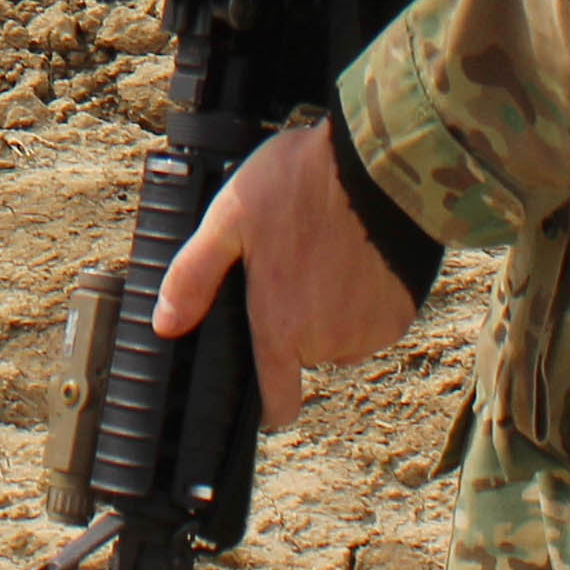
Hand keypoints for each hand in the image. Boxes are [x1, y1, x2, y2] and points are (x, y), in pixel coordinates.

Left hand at [149, 121, 423, 427]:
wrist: (381, 163)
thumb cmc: (302, 186)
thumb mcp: (229, 220)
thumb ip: (194, 277)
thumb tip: (166, 325)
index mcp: (283, 328)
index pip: (278, 403)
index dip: (268, 405)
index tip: (264, 393)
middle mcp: (331, 342)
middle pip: (307, 353)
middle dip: (297, 322)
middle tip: (290, 266)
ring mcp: (372, 328)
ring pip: (342, 333)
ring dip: (332, 309)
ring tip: (323, 251)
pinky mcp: (404, 310)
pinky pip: (376, 316)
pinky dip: (365, 296)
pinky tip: (356, 254)